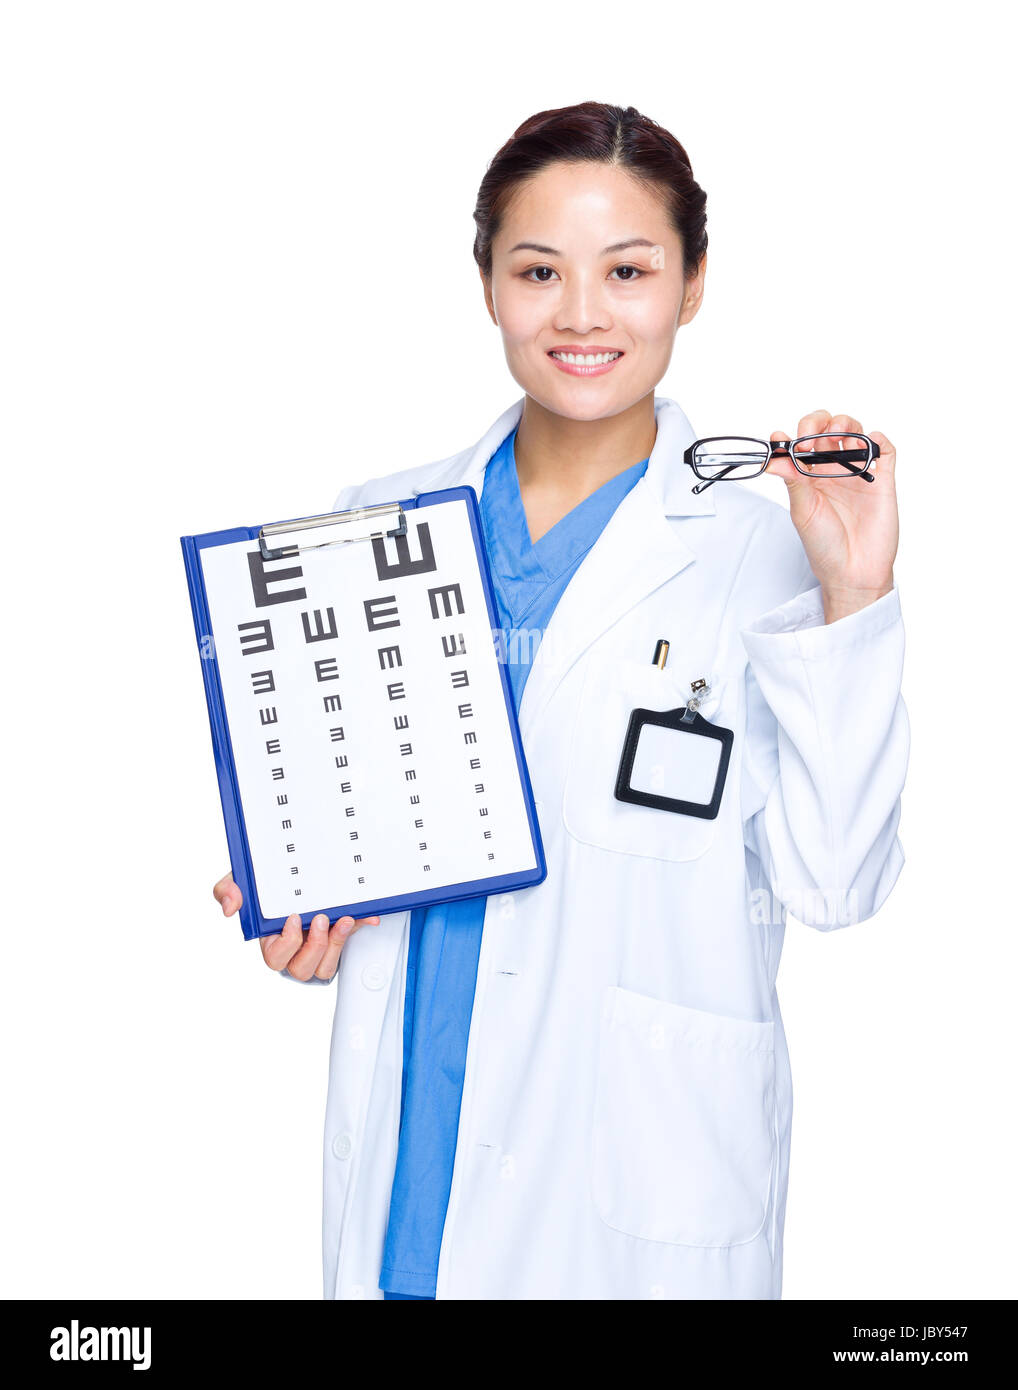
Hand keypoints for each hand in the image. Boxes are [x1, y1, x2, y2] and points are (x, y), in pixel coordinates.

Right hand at [213, 871, 379, 981]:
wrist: (301, 875)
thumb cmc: (267, 888)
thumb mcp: (243, 883)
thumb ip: (228, 890)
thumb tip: (230, 906)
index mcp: (271, 940)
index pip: (276, 958)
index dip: (287, 944)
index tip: (294, 919)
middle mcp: (295, 950)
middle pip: (303, 969)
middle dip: (315, 946)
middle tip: (321, 920)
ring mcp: (317, 948)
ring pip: (326, 966)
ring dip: (337, 944)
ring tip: (343, 920)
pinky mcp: (337, 940)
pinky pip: (350, 945)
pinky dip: (358, 930)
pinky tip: (365, 917)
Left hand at [765, 409, 897, 623]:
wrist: (853, 572)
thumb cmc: (824, 547)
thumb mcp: (803, 512)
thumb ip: (793, 481)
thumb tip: (773, 457)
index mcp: (810, 477)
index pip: (803, 442)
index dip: (797, 434)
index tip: (788, 439)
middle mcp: (834, 472)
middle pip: (828, 431)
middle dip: (820, 423)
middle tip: (815, 435)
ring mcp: (859, 474)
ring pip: (856, 434)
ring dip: (847, 424)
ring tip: (839, 434)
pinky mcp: (882, 481)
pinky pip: (886, 451)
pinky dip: (880, 439)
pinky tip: (870, 443)